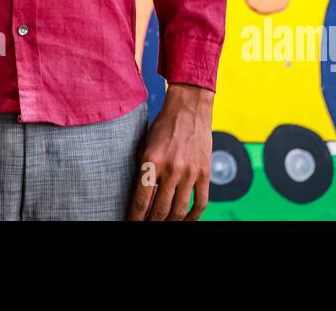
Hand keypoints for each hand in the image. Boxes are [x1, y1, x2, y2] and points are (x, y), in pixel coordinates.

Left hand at [126, 83, 214, 220]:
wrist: (189, 108)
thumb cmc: (163, 126)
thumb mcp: (144, 146)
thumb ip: (142, 171)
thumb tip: (139, 198)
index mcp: (151, 161)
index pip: (141, 201)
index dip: (134, 218)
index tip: (130, 224)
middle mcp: (171, 169)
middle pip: (159, 210)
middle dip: (151, 223)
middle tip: (146, 226)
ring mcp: (190, 172)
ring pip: (179, 211)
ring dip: (170, 222)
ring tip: (162, 224)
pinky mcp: (205, 173)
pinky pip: (200, 203)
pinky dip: (193, 217)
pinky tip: (185, 220)